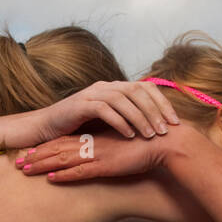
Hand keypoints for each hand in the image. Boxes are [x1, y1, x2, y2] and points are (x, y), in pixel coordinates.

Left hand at [19, 128, 172, 181]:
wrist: (165, 143)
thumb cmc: (148, 144)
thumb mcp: (123, 145)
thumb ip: (110, 148)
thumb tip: (103, 154)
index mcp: (96, 137)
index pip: (65, 140)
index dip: (46, 146)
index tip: (31, 151)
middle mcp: (93, 144)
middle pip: (58, 148)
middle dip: (36, 155)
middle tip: (17, 161)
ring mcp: (98, 154)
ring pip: (63, 159)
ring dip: (42, 165)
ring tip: (24, 169)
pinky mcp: (106, 165)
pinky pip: (80, 171)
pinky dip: (64, 175)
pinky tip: (51, 178)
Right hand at [32, 80, 179, 144]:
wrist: (47, 128)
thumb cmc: (78, 128)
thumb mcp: (107, 122)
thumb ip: (126, 119)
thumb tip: (154, 128)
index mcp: (114, 88)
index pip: (146, 88)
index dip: (163, 103)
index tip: (175, 122)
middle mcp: (105, 86)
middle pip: (138, 91)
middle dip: (155, 110)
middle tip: (166, 130)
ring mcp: (92, 93)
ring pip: (124, 100)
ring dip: (140, 117)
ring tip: (151, 135)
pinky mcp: (81, 105)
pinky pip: (105, 110)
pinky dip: (120, 122)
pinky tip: (130, 135)